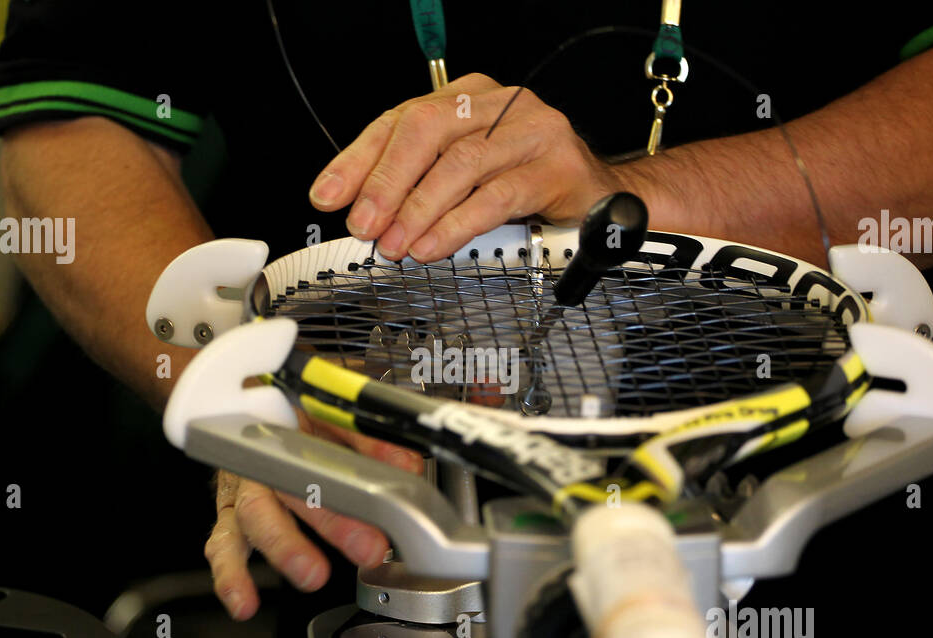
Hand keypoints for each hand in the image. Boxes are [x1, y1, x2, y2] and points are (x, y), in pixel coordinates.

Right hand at [204, 413, 422, 619]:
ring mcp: (242, 491)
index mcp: (291, 432)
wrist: (244, 417)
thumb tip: (404, 466)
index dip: (356, 480)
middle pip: (293, 490)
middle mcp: (264, 460)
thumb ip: (369, 441)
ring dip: (284, 549)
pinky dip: (231, 577)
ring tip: (310, 575)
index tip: (384, 506)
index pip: (323, 453)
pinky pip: (222, 547)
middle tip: (367, 548)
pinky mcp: (229, 519)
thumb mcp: (332, 420)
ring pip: (255, 517)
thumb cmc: (289, 421)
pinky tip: (245, 602)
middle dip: (333, 523)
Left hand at [309, 73, 622, 262]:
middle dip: (386, 181)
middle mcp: (499, 104)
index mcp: (468, 98)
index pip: (400, 119)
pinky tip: (435, 244)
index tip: (328, 196)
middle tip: (364, 224)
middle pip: (428, 130)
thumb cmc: (530, 185)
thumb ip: (419, 184)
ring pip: (461, 163)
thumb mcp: (467, 178)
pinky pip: (497, 195)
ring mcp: (532, 131)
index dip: (358, 160)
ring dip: (419, 209)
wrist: (604, 200)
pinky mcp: (556, 166)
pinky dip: (458, 224)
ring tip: (396, 244)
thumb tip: (363, 212)